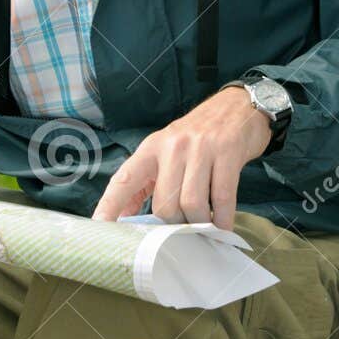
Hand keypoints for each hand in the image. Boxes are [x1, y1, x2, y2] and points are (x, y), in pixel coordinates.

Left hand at [91, 87, 271, 230]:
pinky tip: (221, 227)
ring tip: (203, 227)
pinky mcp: (227, 153)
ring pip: (191, 204)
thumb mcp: (167, 151)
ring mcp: (201, 149)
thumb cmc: (198, 136)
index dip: (110, 204)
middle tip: (182, 231)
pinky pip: (222, 198)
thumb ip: (146, 182)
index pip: (124, 178)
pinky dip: (221, 220)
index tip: (100, 226)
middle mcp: (173, 146)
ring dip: (198, 224)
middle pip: (165, 203)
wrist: (238, 107)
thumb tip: (125, 216)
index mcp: (152, 148)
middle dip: (173, 225)